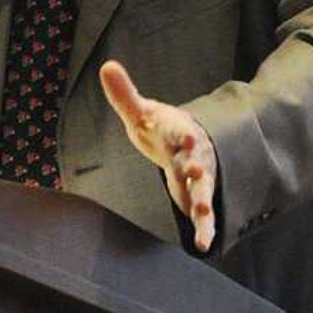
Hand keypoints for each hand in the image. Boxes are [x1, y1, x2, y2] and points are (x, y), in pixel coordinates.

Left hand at [99, 59, 217, 253]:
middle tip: (196, 170)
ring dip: (204, 202)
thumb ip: (125, 94)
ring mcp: (199, 177)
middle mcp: (193, 155)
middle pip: (196, 161)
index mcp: (178, 133)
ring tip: (204, 216)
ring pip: (204, 189)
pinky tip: (203, 246)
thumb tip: (106, 66)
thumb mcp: (142, 112)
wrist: (185, 141)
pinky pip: (204, 213)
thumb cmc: (161, 128)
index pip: (180, 131)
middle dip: (197, 166)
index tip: (182, 135)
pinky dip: (205, 228)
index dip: (181, 133)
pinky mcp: (197, 196)